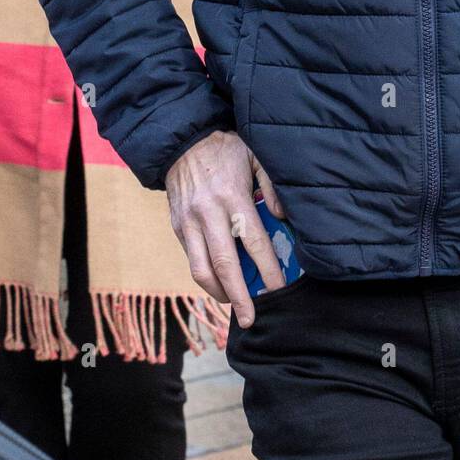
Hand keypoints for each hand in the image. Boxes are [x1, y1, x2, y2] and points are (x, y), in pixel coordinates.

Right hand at [165, 130, 287, 327]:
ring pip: (201, 269)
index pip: (253, 240)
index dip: (266, 268)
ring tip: (234, 306)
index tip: (277, 288)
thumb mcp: (256, 156)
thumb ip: (272, 185)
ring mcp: (189, 222)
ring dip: (218, 293)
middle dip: (238, 296)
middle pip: (224, 264)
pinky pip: (191, 260)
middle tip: (250, 318)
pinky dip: (205, 278)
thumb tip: (281, 216)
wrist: (183, 141)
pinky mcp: (178, 227)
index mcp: (232, 195)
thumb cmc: (226, 149)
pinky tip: (220, 285)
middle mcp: (208, 213)